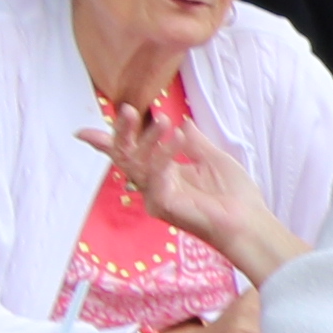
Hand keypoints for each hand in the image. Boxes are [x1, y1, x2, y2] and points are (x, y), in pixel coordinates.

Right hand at [78, 105, 304, 282]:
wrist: (249, 221)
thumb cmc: (234, 196)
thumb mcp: (213, 159)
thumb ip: (194, 142)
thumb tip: (183, 121)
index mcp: (164, 174)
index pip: (131, 156)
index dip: (107, 144)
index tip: (83, 132)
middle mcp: (155, 186)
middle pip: (126, 157)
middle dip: (122, 133)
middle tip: (126, 110)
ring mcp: (156, 197)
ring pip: (137, 163)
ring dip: (148, 138)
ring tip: (163, 120)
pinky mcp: (163, 204)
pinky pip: (157, 174)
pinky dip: (165, 153)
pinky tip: (178, 137)